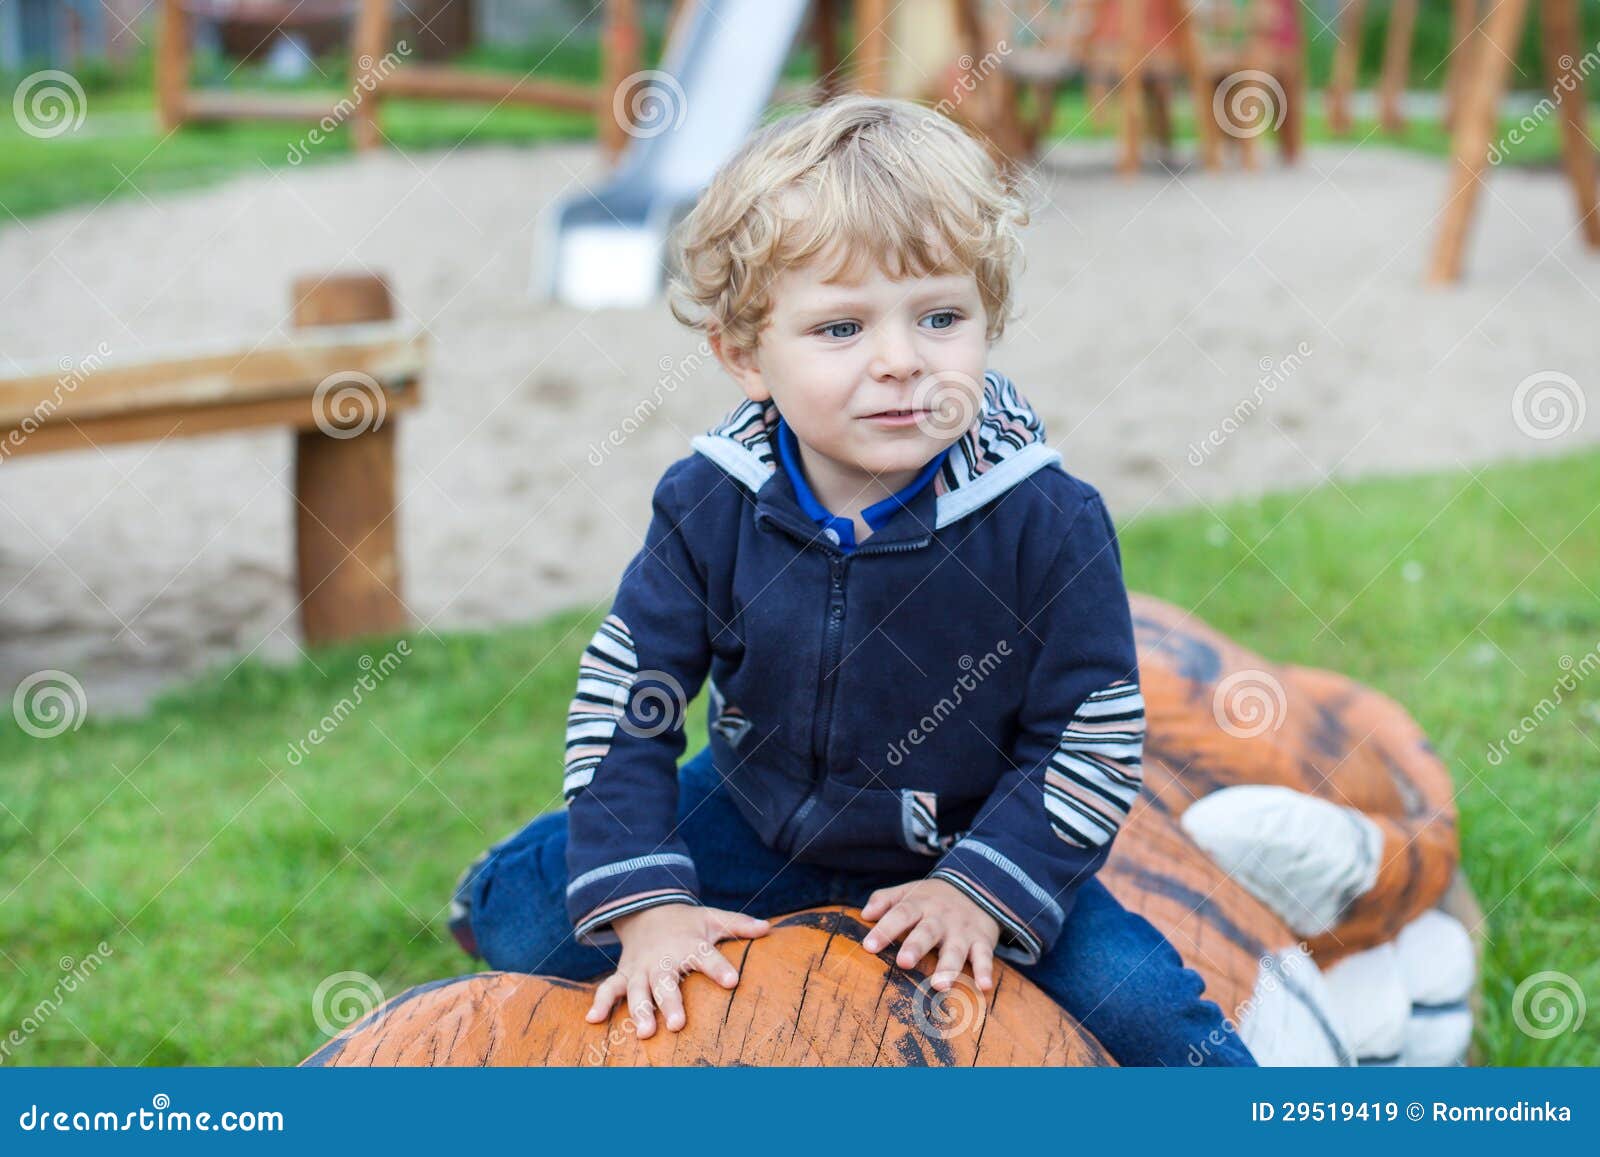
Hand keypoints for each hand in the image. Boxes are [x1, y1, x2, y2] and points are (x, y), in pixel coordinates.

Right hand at [585, 902, 769, 1037]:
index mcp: (688, 944)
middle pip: (666, 981)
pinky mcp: (624, 975)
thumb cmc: (687, 924)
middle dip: (670, 1002)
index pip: (706, 955)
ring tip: (645, 1032)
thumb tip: (767, 927)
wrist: (647, 911)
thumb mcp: (713, 918)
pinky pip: (609, 988)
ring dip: (640, 1010)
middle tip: (678, 1024)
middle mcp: (663, 958)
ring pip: (637, 990)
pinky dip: (600, 1003)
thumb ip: (738, 925)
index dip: (719, 967)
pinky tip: (593, 1021)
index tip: (732, 981)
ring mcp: (641, 968)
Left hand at [860, 878, 998, 992]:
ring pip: (955, 949)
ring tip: (940, 985)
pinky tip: (983, 987)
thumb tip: (864, 915)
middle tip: (904, 962)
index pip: (900, 914)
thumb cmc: (933, 898)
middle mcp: (941, 918)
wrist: (977, 886)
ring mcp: (963, 930)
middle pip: (927, 932)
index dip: (885, 930)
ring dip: (949, 967)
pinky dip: (985, 971)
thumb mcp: (909, 891)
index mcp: (920, 904)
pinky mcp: (982, 941)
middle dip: (916, 947)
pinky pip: (985, 957)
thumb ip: (885, 900)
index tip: (868, 947)